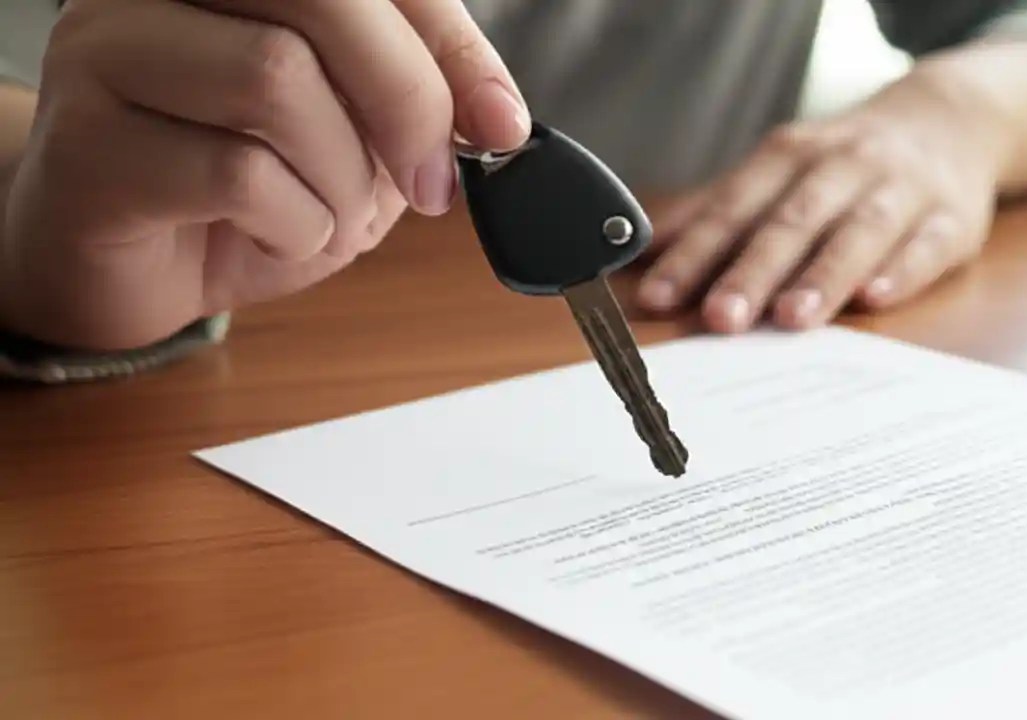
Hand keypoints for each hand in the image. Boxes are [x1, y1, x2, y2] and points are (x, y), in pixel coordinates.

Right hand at [0, 0, 528, 349]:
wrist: (133, 272)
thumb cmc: (240, 196)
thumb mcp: (352, 141)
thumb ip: (413, 106)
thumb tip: (496, 118)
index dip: (450, 44)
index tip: (501, 124)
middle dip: (408, 101)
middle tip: (430, 185)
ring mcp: (109, 50)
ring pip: (277, 78)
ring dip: (343, 179)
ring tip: (328, 217)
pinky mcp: (89, 142)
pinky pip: (237, 172)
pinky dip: (295, 225)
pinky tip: (278, 236)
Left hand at [637, 72, 1005, 332]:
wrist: (949, 121)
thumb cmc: (845, 163)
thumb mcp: (779, 171)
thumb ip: (715, 211)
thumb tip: (642, 246)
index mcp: (790, 156)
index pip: (733, 208)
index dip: (694, 254)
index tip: (658, 297)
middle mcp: (842, 167)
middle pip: (791, 222)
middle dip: (753, 270)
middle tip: (720, 318)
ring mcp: (900, 190)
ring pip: (859, 232)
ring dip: (823, 275)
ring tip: (791, 318)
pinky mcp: (952, 219)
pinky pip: (926, 245)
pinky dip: (901, 271)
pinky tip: (875, 299)